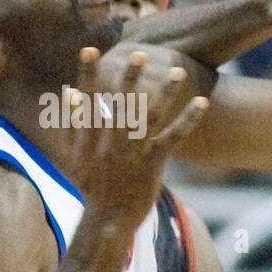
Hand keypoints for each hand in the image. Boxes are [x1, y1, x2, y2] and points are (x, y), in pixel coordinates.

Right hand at [65, 45, 208, 226]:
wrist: (104, 221)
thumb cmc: (89, 186)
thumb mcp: (72, 155)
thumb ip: (72, 124)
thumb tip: (70, 92)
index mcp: (90, 138)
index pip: (88, 99)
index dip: (88, 74)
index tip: (90, 50)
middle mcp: (110, 142)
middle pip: (121, 104)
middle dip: (129, 78)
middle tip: (139, 54)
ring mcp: (132, 153)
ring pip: (150, 117)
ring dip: (165, 93)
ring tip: (178, 71)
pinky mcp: (151, 164)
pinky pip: (173, 138)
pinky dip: (188, 119)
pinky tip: (201, 102)